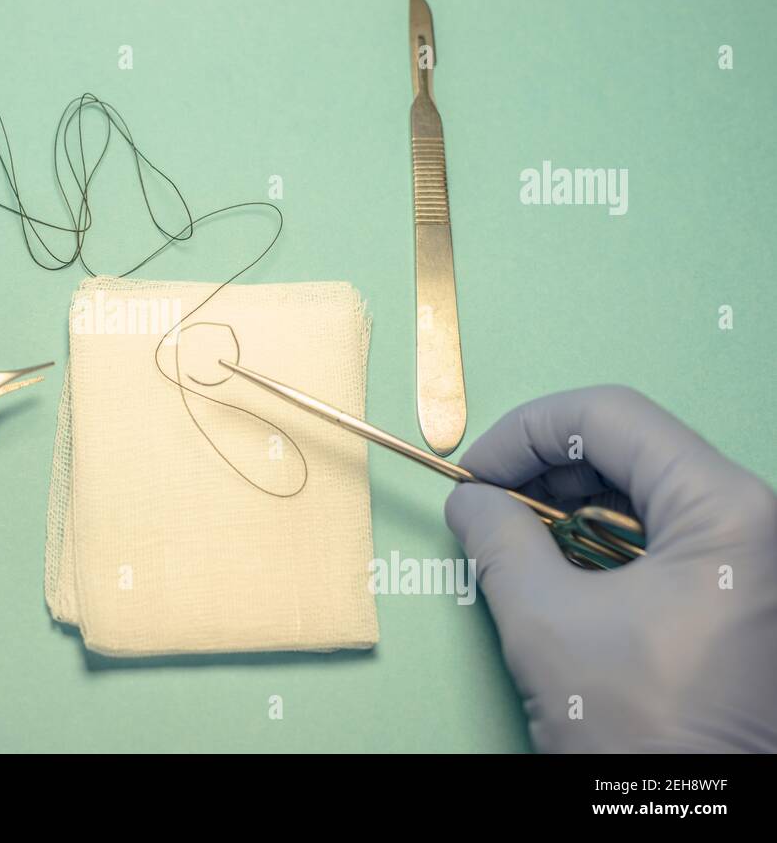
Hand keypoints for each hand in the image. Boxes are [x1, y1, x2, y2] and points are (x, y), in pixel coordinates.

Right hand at [444, 385, 776, 752]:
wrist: (694, 819)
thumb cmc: (644, 731)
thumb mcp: (546, 621)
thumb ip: (498, 538)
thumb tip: (471, 499)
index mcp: (723, 508)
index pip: (607, 417)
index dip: (525, 433)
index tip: (475, 472)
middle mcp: (751, 518)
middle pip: (629, 445)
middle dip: (544, 469)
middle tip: (486, 505)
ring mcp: (750, 554)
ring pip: (643, 486)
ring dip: (567, 503)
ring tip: (516, 541)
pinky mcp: (737, 588)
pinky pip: (660, 532)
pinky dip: (598, 538)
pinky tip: (559, 570)